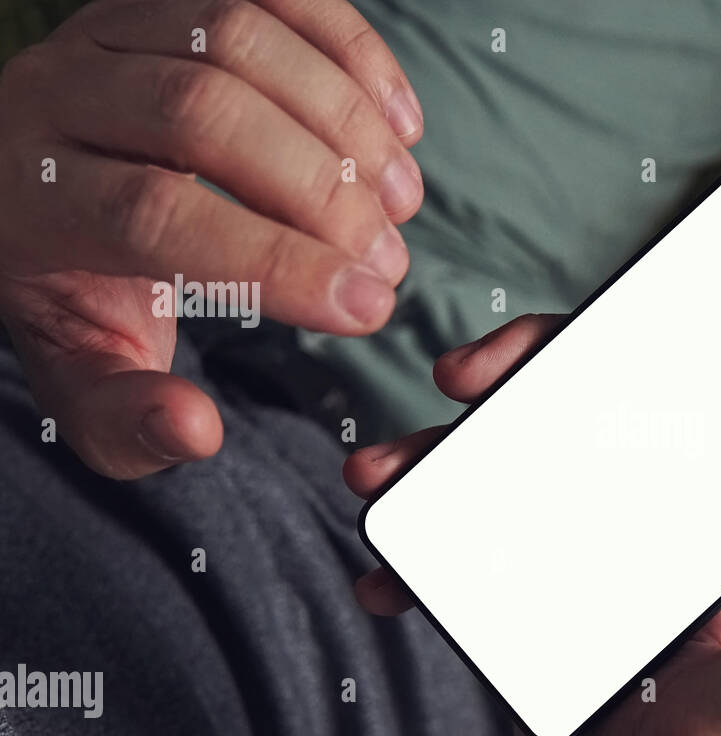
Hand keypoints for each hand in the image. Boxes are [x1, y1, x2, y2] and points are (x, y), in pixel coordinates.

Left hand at [0, 0, 424, 477]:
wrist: (36, 183)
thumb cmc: (74, 285)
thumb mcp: (82, 370)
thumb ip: (127, 421)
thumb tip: (197, 429)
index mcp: (31, 195)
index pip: (155, 214)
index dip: (275, 259)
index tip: (369, 309)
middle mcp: (60, 93)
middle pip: (201, 112)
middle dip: (320, 191)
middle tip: (390, 261)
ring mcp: (115, 29)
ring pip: (239, 37)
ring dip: (345, 121)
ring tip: (403, 200)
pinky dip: (352, 49)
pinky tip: (398, 123)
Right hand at [344, 314, 720, 735]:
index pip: (696, 401)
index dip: (639, 348)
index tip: (570, 343)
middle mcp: (659, 506)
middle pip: (592, 402)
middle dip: (518, 376)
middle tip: (461, 379)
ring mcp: (587, 527)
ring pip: (517, 452)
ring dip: (441, 452)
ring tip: (380, 477)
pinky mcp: (527, 557)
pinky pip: (470, 521)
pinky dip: (418, 541)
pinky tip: (386, 574)